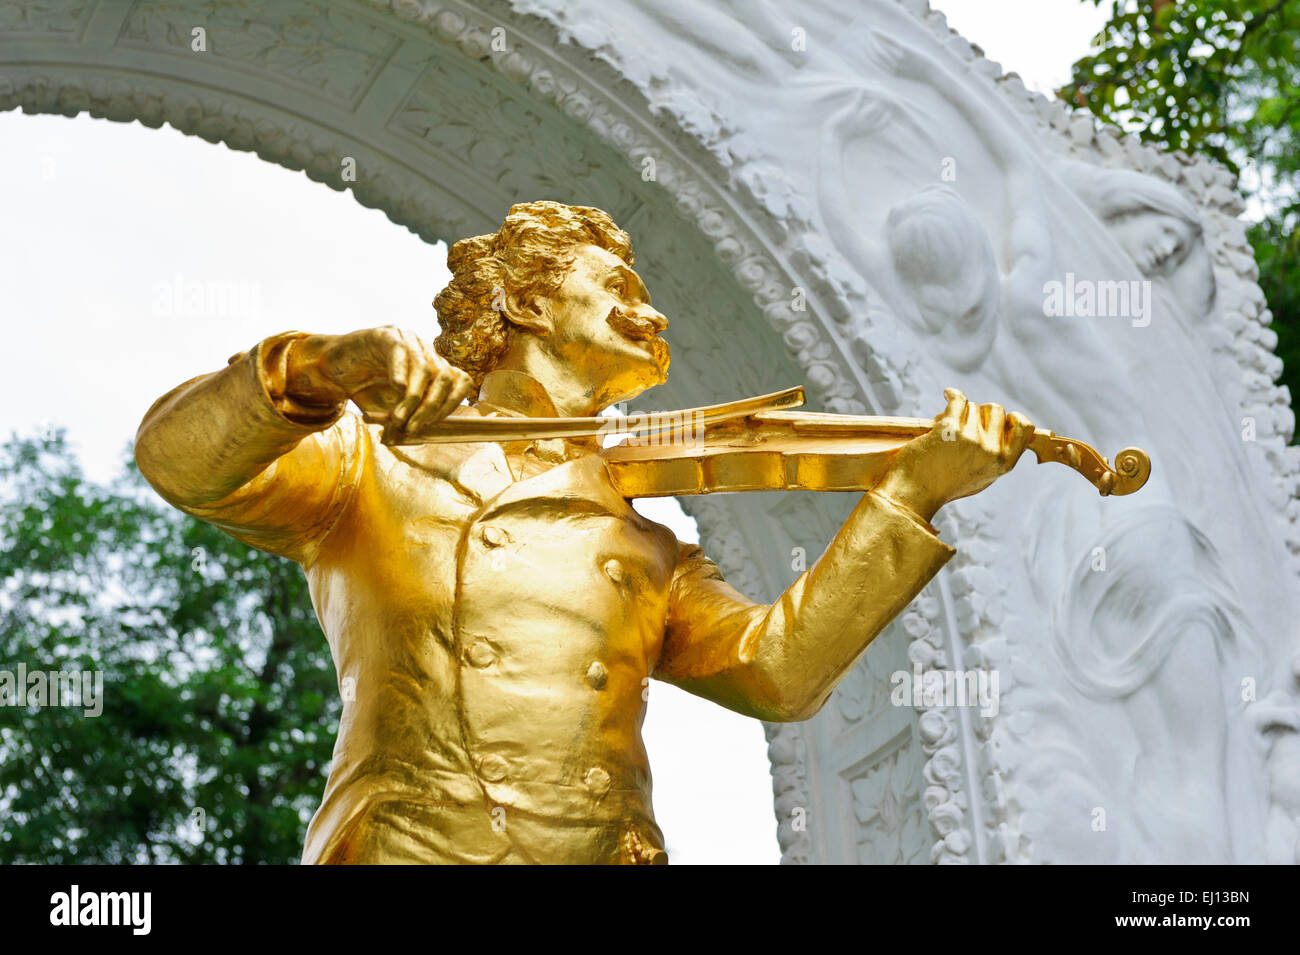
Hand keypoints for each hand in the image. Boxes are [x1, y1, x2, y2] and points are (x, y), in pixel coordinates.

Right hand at [285, 327, 474, 435]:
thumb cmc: (367, 389)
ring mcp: (407, 340)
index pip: (460, 381)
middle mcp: (425, 351)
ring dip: (414, 399)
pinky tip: (396, 389)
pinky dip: (401, 373)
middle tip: (413, 427)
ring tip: (398, 417)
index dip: (452, 404)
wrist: (332, 369)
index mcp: (434, 367)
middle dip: (432, 407)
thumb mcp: (391, 409)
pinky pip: (400, 351)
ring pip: (425, 369)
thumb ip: (406, 419)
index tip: (432, 425)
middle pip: (446, 377)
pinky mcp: (384, 335)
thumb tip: (415, 432)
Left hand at [873, 388, 1033, 521]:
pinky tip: (947, 395)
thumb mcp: (981, 477)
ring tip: (945, 428)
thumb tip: (1007, 426)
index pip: (1025, 428)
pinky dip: (952, 394)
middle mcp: (991, 452)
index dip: (1013, 418)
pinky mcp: (949, 431)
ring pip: (973, 406)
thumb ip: (996, 456)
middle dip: (979, 412)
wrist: (913, 495)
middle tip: (963, 424)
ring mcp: (971, 440)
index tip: (997, 419)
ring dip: (959, 412)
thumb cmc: (944, 485)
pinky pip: (958, 400)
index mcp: (1003, 464)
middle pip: (996, 410)